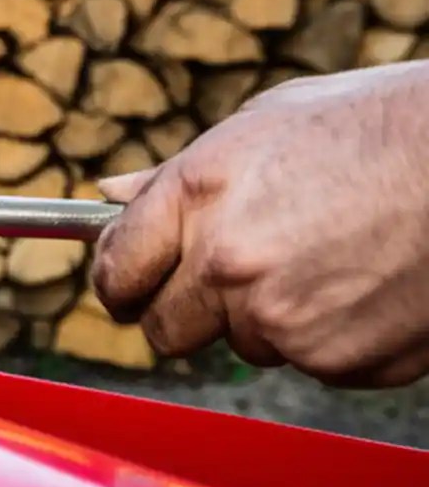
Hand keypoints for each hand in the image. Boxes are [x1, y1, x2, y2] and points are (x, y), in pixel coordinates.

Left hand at [91, 61, 428, 387]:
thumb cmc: (376, 127)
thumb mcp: (262, 124)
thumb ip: (175, 174)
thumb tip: (110, 194)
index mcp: (196, 195)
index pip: (116, 271)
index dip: (119, 282)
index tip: (129, 285)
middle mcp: (226, 262)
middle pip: (164, 329)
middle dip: (183, 312)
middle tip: (224, 284)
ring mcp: (280, 318)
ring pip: (243, 345)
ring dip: (269, 318)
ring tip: (326, 257)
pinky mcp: (336, 358)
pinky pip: (310, 362)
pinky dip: (330, 336)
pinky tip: (364, 282)